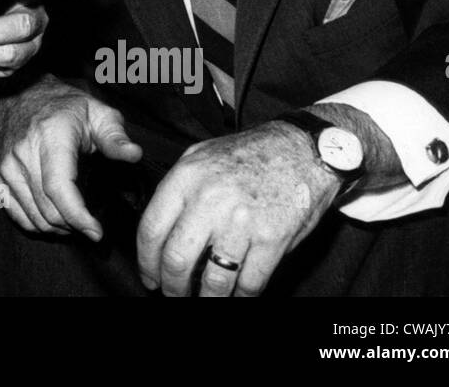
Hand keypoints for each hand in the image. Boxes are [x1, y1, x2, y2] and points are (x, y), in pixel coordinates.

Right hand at [0, 75, 141, 234]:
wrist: (19, 100)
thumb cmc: (64, 109)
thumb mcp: (97, 113)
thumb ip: (115, 136)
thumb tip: (134, 154)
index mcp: (50, 136)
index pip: (58, 187)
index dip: (78, 215)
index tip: (96, 231)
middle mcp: (23, 152)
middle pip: (47, 208)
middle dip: (74, 226)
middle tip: (92, 227)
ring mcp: (6, 167)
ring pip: (33, 217)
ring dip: (58, 229)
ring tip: (75, 221)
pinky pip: (16, 215)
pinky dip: (37, 225)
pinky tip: (54, 219)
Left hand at [136, 122, 340, 296]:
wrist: (302, 149)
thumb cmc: (251, 153)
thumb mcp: (201, 155)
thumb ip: (178, 189)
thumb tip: (160, 228)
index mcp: (186, 178)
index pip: (151, 229)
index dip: (145, 262)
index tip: (149, 276)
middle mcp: (210, 200)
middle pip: (176, 260)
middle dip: (172, 286)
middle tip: (174, 294)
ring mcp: (241, 221)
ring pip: (214, 279)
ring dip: (207, 298)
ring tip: (205, 299)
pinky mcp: (272, 239)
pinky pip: (250, 283)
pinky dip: (241, 297)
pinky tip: (237, 295)